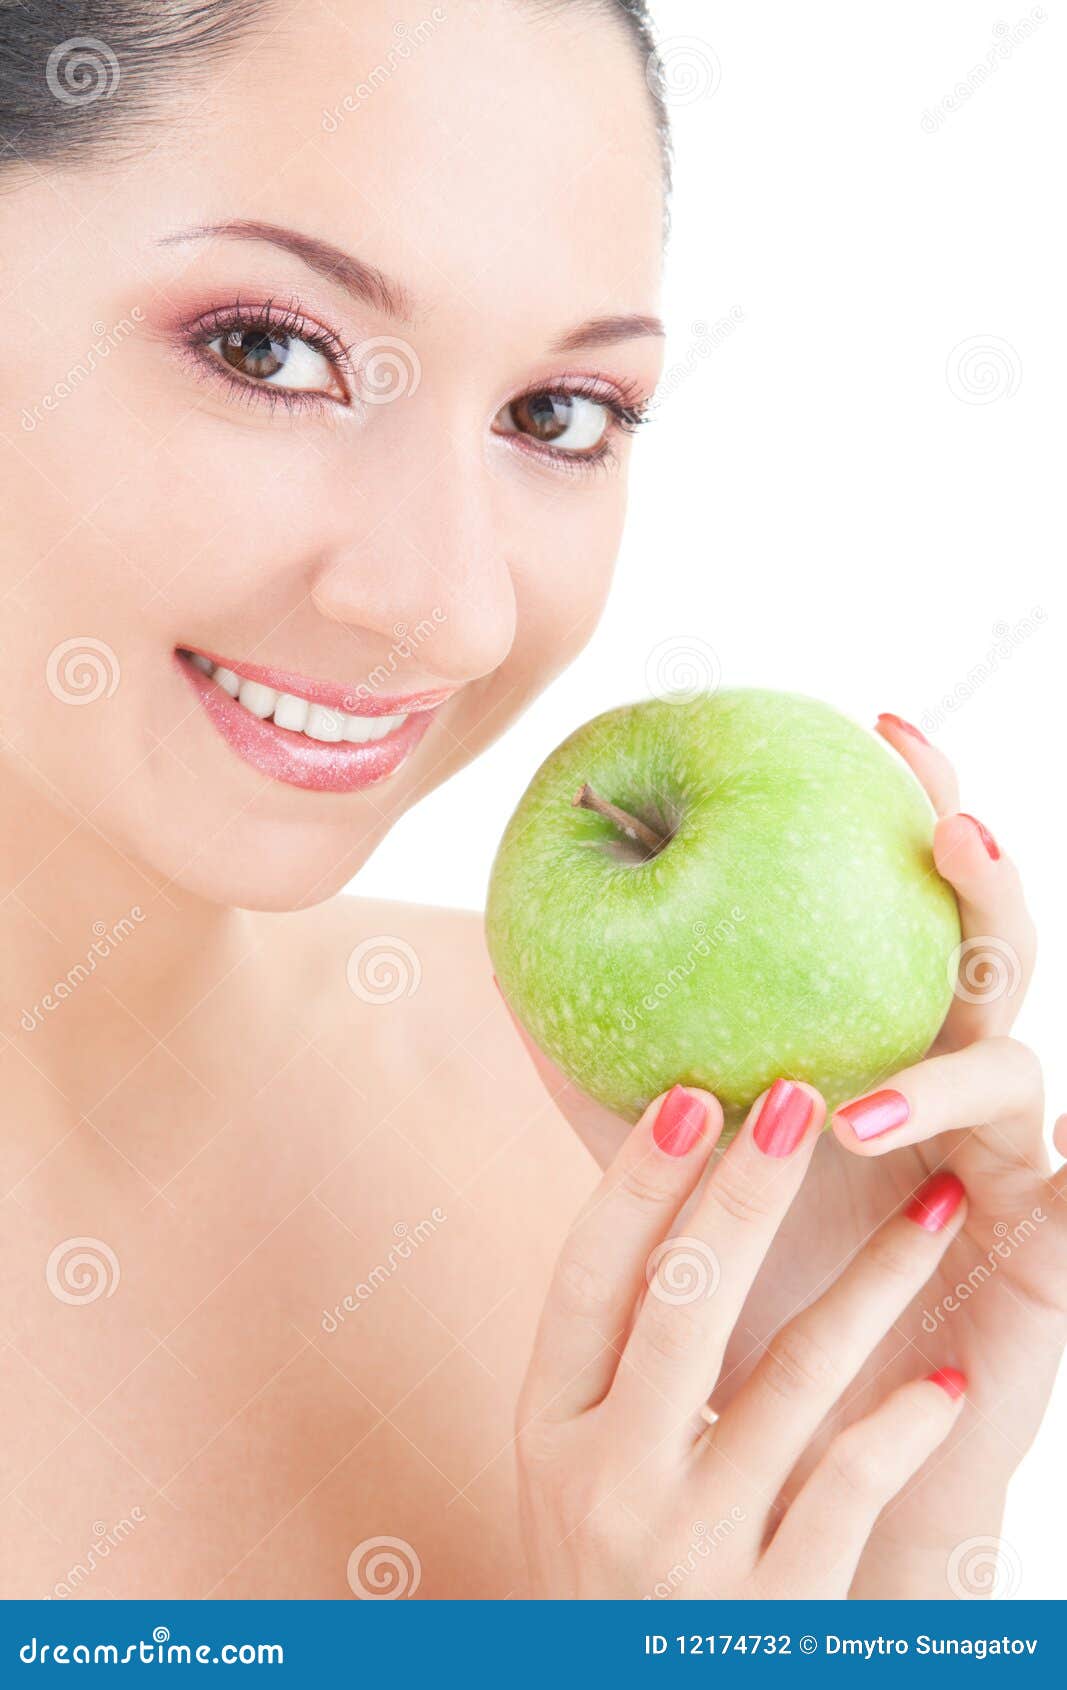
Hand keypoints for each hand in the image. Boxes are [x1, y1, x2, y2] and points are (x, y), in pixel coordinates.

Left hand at [506, 713, 1066, 1597]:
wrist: (798, 1448)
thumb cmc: (740, 1291)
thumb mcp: (665, 1167)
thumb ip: (610, 1068)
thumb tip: (510, 952)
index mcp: (882, 1040)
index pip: (907, 906)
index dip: (913, 806)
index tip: (880, 723)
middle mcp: (955, 1081)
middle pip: (993, 953)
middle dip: (984, 876)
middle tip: (945, 823)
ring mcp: (1008, 1162)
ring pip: (1015, 1074)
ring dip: (942, 1075)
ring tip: (846, 1106)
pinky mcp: (1045, 1251)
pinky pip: (1061, 1195)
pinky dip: (1023, 1175)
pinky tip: (980, 1179)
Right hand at [518, 1081, 969, 1597]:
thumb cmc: (615, 1584)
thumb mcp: (574, 1473)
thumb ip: (612, 1366)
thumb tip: (678, 1212)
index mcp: (548, 1432)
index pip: (585, 1278)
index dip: (638, 1183)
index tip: (693, 1095)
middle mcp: (602, 1482)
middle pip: (680, 1303)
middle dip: (747, 1191)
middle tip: (803, 1099)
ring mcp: (684, 1551)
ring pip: (788, 1380)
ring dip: (872, 1282)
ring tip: (938, 1209)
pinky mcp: (766, 1613)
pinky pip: (849, 1495)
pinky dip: (903, 1428)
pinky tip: (949, 1379)